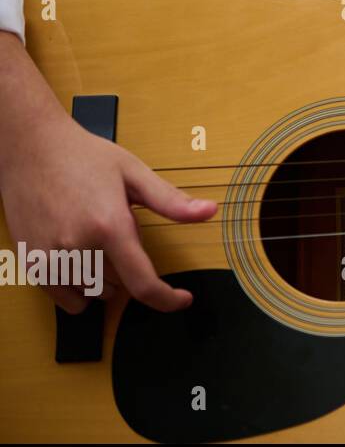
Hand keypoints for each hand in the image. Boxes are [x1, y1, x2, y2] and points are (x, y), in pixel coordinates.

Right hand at [0, 114, 216, 313]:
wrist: (32, 147)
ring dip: (104, 276)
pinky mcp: (32, 262)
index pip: (142, 283)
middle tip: (116, 228)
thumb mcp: (134, 173)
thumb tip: (210, 211)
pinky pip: (64, 298)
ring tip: (94, 235)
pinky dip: (79, 287)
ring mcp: (50, 257)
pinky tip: (79, 258)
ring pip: (93, 292)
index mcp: (109, 225)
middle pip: (120, 285)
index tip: (181, 299)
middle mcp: (78, 245)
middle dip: (129, 265)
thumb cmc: (84, 156)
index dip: (166, 299)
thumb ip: (171, 201)